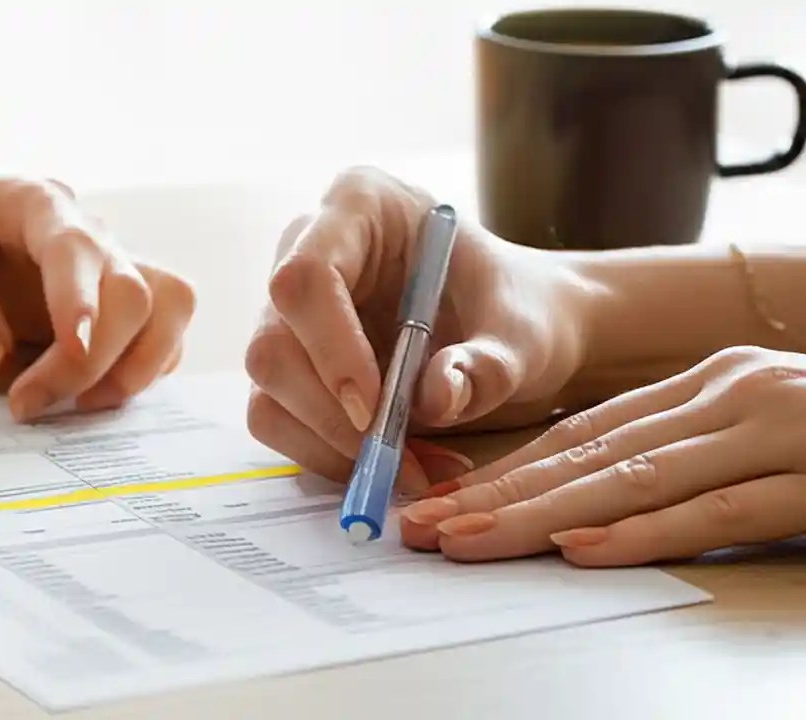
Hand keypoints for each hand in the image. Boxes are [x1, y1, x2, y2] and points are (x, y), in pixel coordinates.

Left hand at [0, 166, 194, 420]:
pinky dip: (139, 371)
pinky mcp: (111, 301)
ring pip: (169, 307)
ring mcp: (107, 266)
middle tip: (28, 405)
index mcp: (36, 203)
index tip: (74, 353)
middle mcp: (89, 231)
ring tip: (79, 406)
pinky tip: (88, 396)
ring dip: (139, 366)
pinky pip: (158, 333)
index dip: (82, 302)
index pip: (77, 250)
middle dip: (95, 360)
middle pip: (134, 291)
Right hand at [244, 166, 593, 490]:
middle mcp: (306, 248)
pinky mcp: (287, 362)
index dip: (330, 348)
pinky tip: (390, 462)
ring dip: (332, 444)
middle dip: (329, 414)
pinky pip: (277, 419)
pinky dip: (328, 455)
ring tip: (411, 467)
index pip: (306, 276)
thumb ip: (489, 364)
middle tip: (394, 458)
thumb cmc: (514, 310)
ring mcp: (287, 309)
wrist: (511, 331)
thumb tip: (437, 397)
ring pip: (268, 390)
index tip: (375, 408)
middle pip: (273, 343)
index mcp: (360, 205)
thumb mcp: (524, 333)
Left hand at [401, 345, 805, 565]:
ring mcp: (774, 431)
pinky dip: (649, 532)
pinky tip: (587, 550)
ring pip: (634, 478)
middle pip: (587, 453)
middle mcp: (727, 397)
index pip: (580, 431)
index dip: (505, 468)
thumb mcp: (753, 431)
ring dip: (540, 516)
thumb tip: (585, 507)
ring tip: (470, 543)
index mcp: (705, 385)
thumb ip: (680, 455)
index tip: (441, 501)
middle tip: (423, 530)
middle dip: (497, 496)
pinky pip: (722, 511)